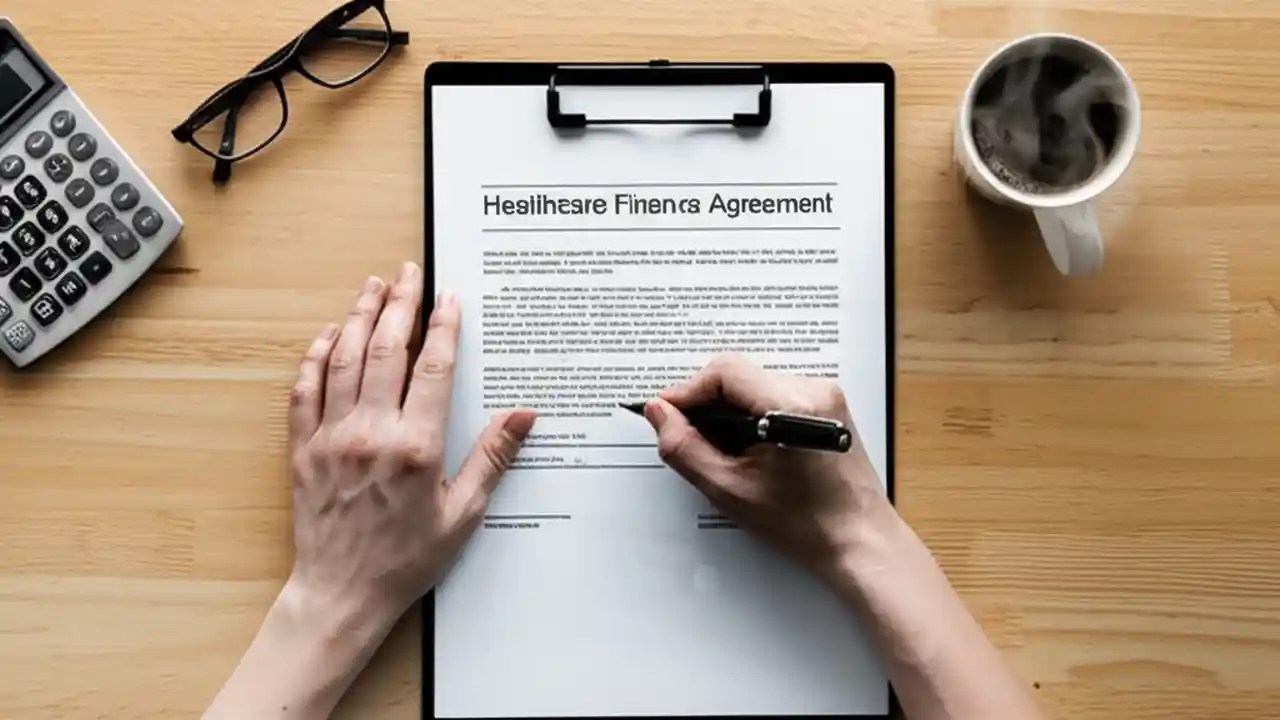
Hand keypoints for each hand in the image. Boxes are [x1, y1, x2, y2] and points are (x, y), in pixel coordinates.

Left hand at [286, 264, 536, 635]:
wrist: (342, 593)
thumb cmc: (406, 560)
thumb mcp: (463, 512)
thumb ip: (492, 456)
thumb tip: (523, 414)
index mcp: (416, 447)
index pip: (432, 368)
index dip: (442, 326)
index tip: (448, 298)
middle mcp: (370, 433)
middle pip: (384, 350)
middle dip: (399, 304)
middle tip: (409, 272)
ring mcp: (331, 438)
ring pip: (342, 360)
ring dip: (358, 317)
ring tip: (372, 287)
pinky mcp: (302, 450)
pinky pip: (304, 390)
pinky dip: (315, 357)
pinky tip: (327, 336)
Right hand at [645, 354, 885, 582]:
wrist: (859, 539)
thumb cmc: (808, 523)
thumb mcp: (731, 489)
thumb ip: (685, 448)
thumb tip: (660, 414)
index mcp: (794, 405)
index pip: (725, 371)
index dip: (687, 390)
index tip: (666, 412)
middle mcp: (814, 389)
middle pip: (738, 375)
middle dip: (706, 403)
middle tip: (689, 438)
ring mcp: (824, 394)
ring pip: (754, 384)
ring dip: (729, 410)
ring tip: (724, 451)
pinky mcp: (826, 404)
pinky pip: (773, 394)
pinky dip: (751, 414)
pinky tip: (749, 448)